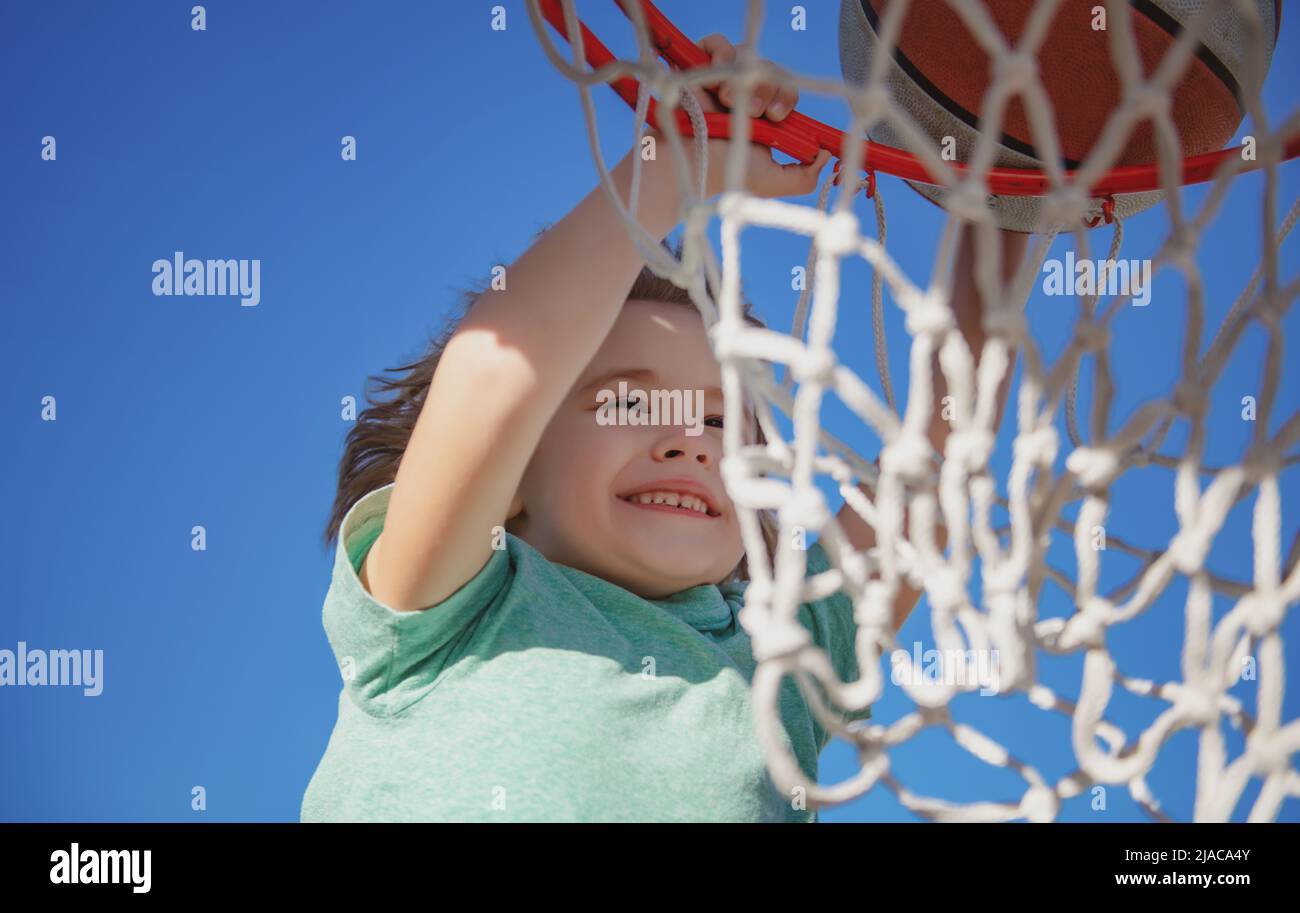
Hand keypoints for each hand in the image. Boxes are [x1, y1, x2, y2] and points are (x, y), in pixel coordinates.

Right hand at [649, 33, 832, 199]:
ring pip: (750, 56)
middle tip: (756, 113)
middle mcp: (746, 93)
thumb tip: (826, 154)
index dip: (787, 97)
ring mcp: (724, 78)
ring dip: (745, 80)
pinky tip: (718, 82)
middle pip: (772, 70)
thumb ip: (806, 175)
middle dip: (769, 89)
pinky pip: (720, 44)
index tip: (778, 116)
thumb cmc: (730, 174)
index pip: (787, 89)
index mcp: (764, 114)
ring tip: (730, 102)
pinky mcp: (701, 66)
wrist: (694, 165)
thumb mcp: (776, 181)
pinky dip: (721, 56)